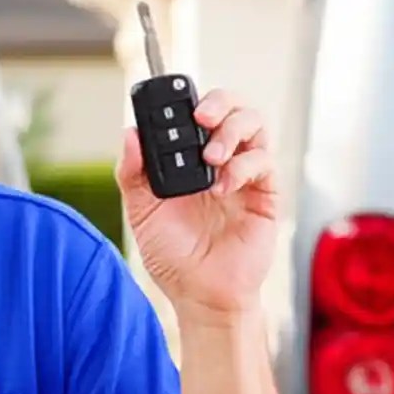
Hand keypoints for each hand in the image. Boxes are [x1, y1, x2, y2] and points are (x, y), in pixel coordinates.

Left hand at [114, 89, 277, 317]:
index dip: (191, 101)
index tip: (175, 102)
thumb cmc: (172, 255)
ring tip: (211, 157)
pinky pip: (264, 163)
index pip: (198, 114)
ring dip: (232, 131)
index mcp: (188, 160)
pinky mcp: (265, 195)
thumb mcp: (140, 211)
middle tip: (201, 118)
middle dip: (220, 103)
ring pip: (255, 126)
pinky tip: (222, 188)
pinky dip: (243, 167)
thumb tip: (129, 134)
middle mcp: (219, 161)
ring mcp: (244, 176)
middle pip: (234, 108)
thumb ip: (132, 173)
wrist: (200, 293)